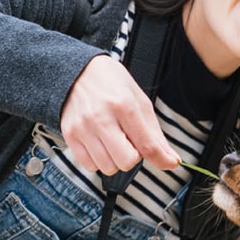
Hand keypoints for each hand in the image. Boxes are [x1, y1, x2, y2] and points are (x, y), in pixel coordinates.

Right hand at [60, 55, 180, 174]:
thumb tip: (170, 159)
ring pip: (107, 167)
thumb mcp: (139, 101)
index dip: (161, 159)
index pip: (146, 145)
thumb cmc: (111, 84)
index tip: (169, 163)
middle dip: (133, 156)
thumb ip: (154, 134)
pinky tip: (100, 143)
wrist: (78, 72)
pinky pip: (89, 165)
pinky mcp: (69, 135)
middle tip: (129, 141)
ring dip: (115, 159)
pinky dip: (98, 160)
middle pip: (126, 161)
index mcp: (124, 105)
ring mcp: (83, 128)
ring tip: (113, 140)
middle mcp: (101, 118)